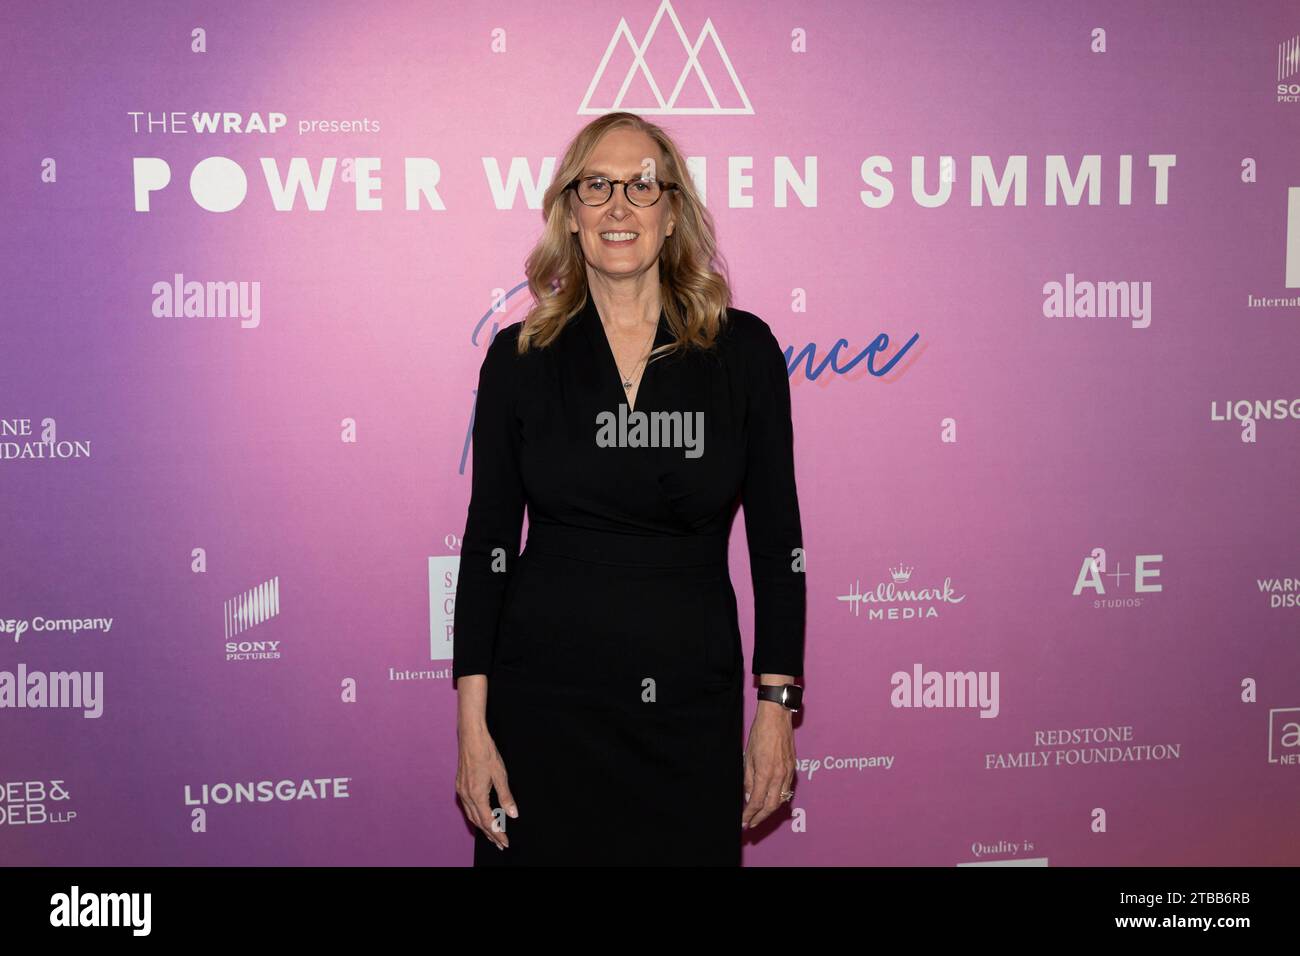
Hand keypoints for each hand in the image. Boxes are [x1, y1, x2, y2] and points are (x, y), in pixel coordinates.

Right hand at [456, 720, 517, 849]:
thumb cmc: (487, 753)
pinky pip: (467, 807)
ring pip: (471, 816)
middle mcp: (466, 796)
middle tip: (500, 844)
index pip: (488, 821)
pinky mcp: (460, 786)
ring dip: (481, 827)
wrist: (471, 738)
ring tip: (492, 835)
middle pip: (478, 822)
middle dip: (489, 834)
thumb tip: (513, 814)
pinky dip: (475, 816)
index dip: (497, 833)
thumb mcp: (500, 775)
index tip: (505, 842)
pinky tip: (480, 817)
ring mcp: (461, 791)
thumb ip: (506, 797)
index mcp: (477, 794)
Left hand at [742, 700, 795, 830]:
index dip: (749, 815)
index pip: (756, 801)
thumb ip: (748, 779)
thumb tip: (748, 797)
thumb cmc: (760, 733)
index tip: (743, 822)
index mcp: (765, 772)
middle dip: (760, 818)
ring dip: (770, 811)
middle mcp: (779, 775)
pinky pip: (787, 789)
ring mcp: (788, 772)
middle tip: (751, 825)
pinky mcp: (793, 768)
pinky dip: (779, 799)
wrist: (777, 717)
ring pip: (781, 800)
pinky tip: (772, 801)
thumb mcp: (748, 757)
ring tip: (760, 816)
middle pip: (771, 806)